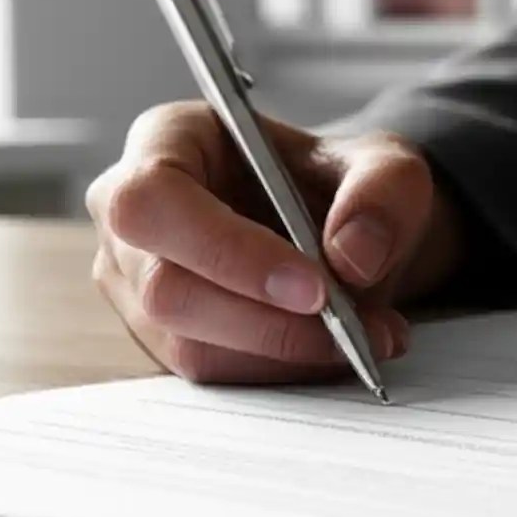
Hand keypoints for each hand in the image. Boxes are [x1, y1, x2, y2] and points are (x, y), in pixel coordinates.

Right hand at [86, 101, 461, 382]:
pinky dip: (283, 369)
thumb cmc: (336, 183)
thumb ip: (383, 192)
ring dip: (287, 352)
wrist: (338, 229)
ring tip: (367, 334)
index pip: (153, 200)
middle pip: (165, 288)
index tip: (314, 287)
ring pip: (189, 344)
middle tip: (351, 324)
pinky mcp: (162, 339)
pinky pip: (213, 373)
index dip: (226, 250)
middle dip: (268, 320)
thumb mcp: (383, 164)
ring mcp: (136, 285)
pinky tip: (336, 349)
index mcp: (166, 142)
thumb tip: (354, 255)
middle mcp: (133, 218)